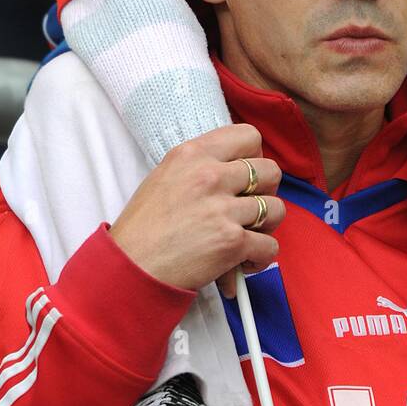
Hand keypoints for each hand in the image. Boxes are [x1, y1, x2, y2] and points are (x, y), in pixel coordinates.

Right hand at [109, 124, 284, 292]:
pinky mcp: (231, 242)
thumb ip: (200, 167)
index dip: (255, 157)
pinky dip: (260, 258)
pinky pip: (270, 246)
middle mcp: (209, 176)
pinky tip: (242, 262)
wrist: (129, 269)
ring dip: (266, 227)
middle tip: (250, 208)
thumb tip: (238, 170)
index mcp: (192, 154)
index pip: (248, 136)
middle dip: (267, 192)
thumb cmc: (143, 229)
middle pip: (271, 171)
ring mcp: (222, 209)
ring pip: (276, 209)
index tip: (246, 176)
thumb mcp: (165, 178)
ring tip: (248, 237)